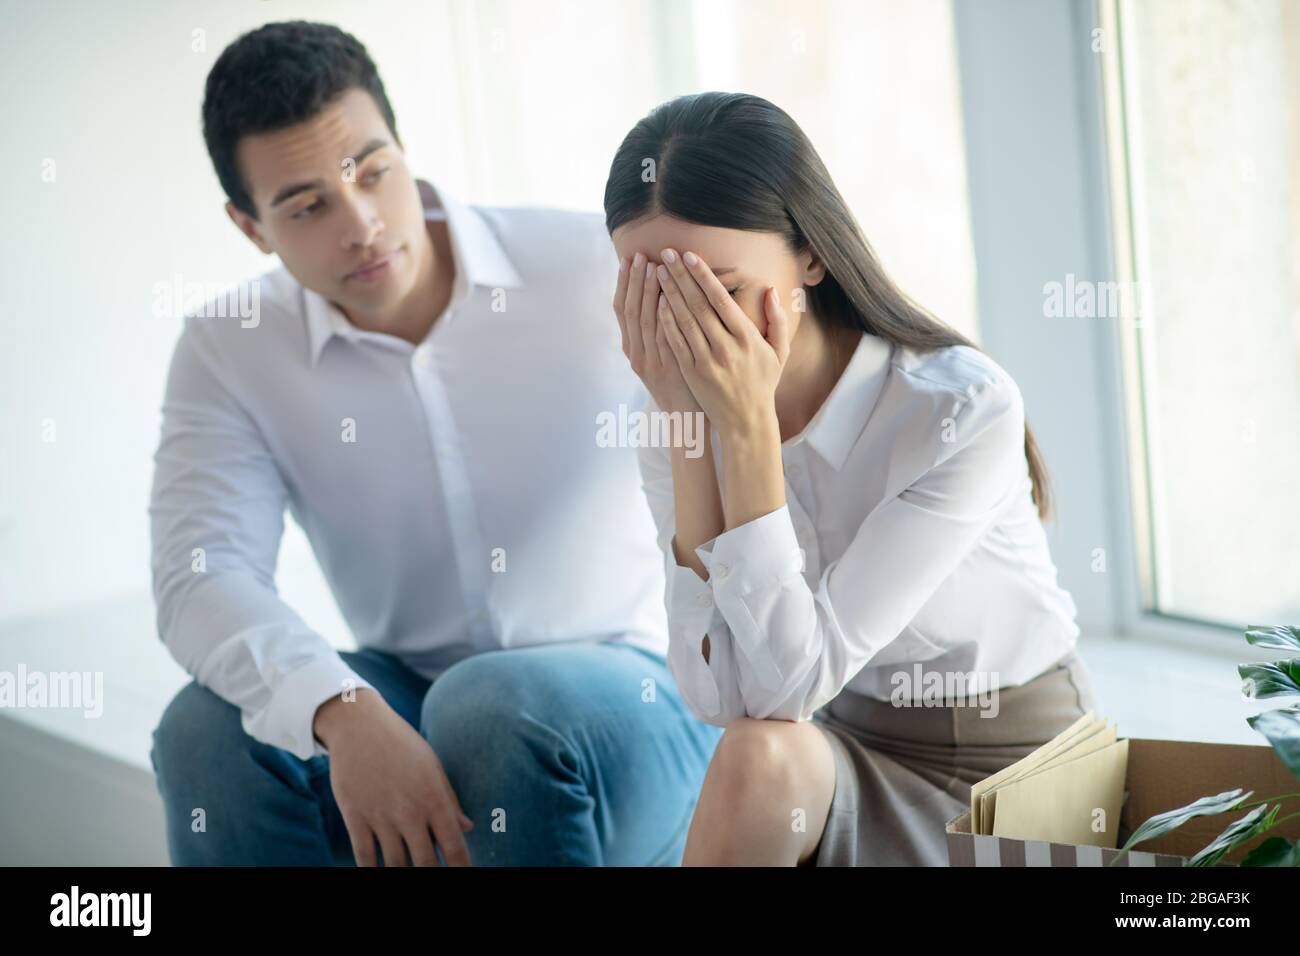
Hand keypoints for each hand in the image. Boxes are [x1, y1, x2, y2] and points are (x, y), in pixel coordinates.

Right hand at [314, 689, 474, 865]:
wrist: (359, 724)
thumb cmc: (401, 743)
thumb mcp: (432, 766)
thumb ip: (449, 800)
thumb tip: (467, 828)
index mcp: (434, 798)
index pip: (454, 846)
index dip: (462, 867)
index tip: (466, 875)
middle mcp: (409, 812)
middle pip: (425, 863)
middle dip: (432, 875)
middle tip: (435, 876)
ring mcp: (380, 816)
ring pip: (395, 865)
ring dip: (402, 874)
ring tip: (409, 872)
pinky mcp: (354, 817)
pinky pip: (365, 857)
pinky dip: (372, 870)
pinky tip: (379, 872)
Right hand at [613, 252, 700, 414]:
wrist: (687, 417)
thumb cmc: (680, 381)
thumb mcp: (662, 354)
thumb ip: (659, 328)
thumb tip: (662, 295)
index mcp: (632, 347)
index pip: (622, 308)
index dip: (624, 283)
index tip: (628, 259)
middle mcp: (635, 353)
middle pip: (629, 310)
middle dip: (633, 280)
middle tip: (639, 254)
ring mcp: (649, 362)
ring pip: (643, 321)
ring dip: (646, 292)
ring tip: (653, 266)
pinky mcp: (666, 369)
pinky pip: (661, 339)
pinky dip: (661, 317)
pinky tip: (665, 298)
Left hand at [654, 249, 791, 435]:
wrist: (746, 420)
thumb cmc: (763, 382)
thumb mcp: (779, 352)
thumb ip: (778, 320)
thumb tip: (771, 290)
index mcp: (747, 338)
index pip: (721, 300)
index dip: (704, 276)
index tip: (690, 256)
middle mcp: (726, 348)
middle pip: (699, 305)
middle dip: (681, 277)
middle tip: (666, 254)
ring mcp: (707, 361)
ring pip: (684, 321)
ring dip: (670, 294)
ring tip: (657, 272)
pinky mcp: (692, 373)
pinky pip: (676, 343)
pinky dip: (666, 322)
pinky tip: (657, 303)